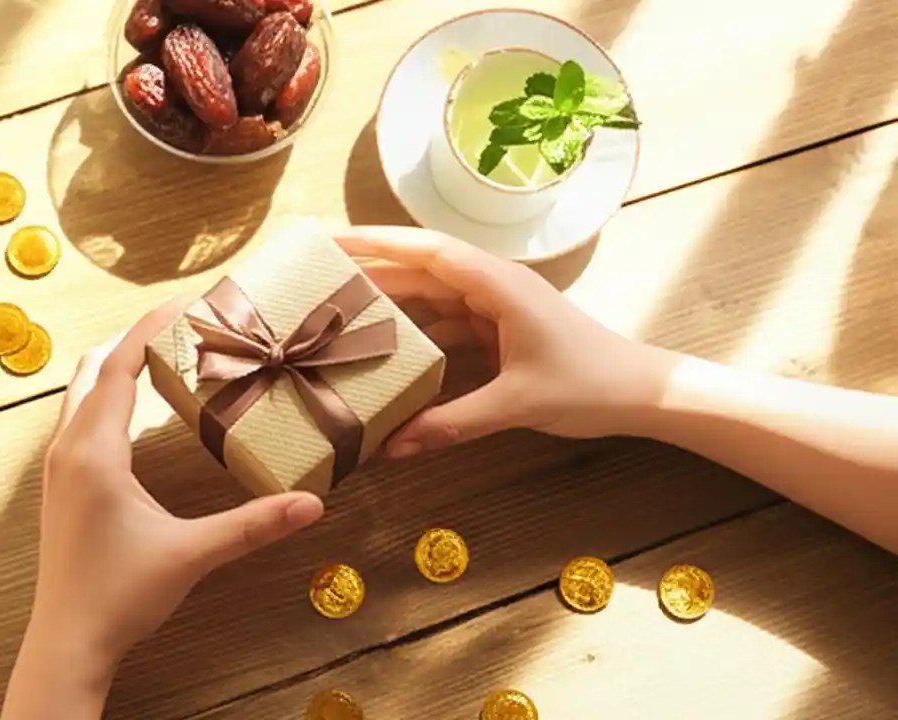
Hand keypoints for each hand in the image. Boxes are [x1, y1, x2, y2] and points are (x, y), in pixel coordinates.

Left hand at [31, 301, 324, 668]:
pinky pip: (78, 418)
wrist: (68, 643)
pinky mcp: (58, 486)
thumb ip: (252, 526)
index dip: (151, 328)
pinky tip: (137, 411)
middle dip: (138, 339)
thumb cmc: (119, 598)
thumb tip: (311, 504)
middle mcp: (67, 450)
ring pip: (81, 392)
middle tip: (186, 324)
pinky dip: (106, 395)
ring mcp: (56, 468)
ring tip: (167, 355)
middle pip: (95, 367)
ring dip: (119, 365)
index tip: (186, 301)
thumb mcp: (191, 555)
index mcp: (94, 453)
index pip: (120, 367)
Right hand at [337, 226, 668, 453]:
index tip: (332, 237)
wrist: (643, 394)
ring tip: (340, 313)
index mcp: (499, 284)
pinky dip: (417, 336)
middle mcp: (494, 286)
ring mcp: (497, 308)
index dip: (377, 241)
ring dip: (391, 304)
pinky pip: (447, 325)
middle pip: (421, 270)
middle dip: (372, 271)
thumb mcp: (518, 404)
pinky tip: (386, 352)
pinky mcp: (500, 331)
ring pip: (432, 298)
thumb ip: (453, 422)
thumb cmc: (592, 385)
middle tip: (318, 276)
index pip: (427, 250)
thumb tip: (393, 447)